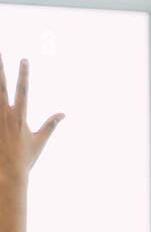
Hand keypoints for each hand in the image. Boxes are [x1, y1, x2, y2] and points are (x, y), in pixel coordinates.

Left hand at [0, 56, 63, 190]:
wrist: (9, 173)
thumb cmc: (26, 158)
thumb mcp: (40, 140)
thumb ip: (51, 124)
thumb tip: (63, 114)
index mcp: (20, 116)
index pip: (23, 90)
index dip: (24, 74)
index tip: (24, 59)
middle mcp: (5, 115)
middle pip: (1, 87)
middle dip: (0, 69)